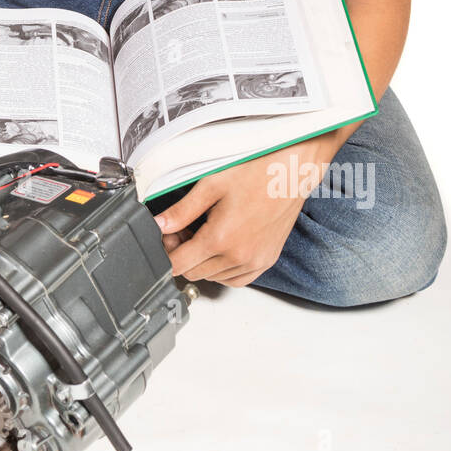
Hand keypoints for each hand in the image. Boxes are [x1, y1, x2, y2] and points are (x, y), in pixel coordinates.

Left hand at [153, 141, 330, 286]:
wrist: (291, 172)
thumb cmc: (256, 172)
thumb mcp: (210, 185)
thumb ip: (181, 211)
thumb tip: (159, 225)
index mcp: (221, 239)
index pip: (178, 265)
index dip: (165, 252)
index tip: (166, 236)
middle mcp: (239, 256)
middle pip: (194, 273)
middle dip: (182, 255)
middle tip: (183, 230)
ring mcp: (255, 262)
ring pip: (214, 278)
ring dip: (202, 262)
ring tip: (203, 234)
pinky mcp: (266, 260)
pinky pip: (236, 279)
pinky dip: (223, 270)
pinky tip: (221, 248)